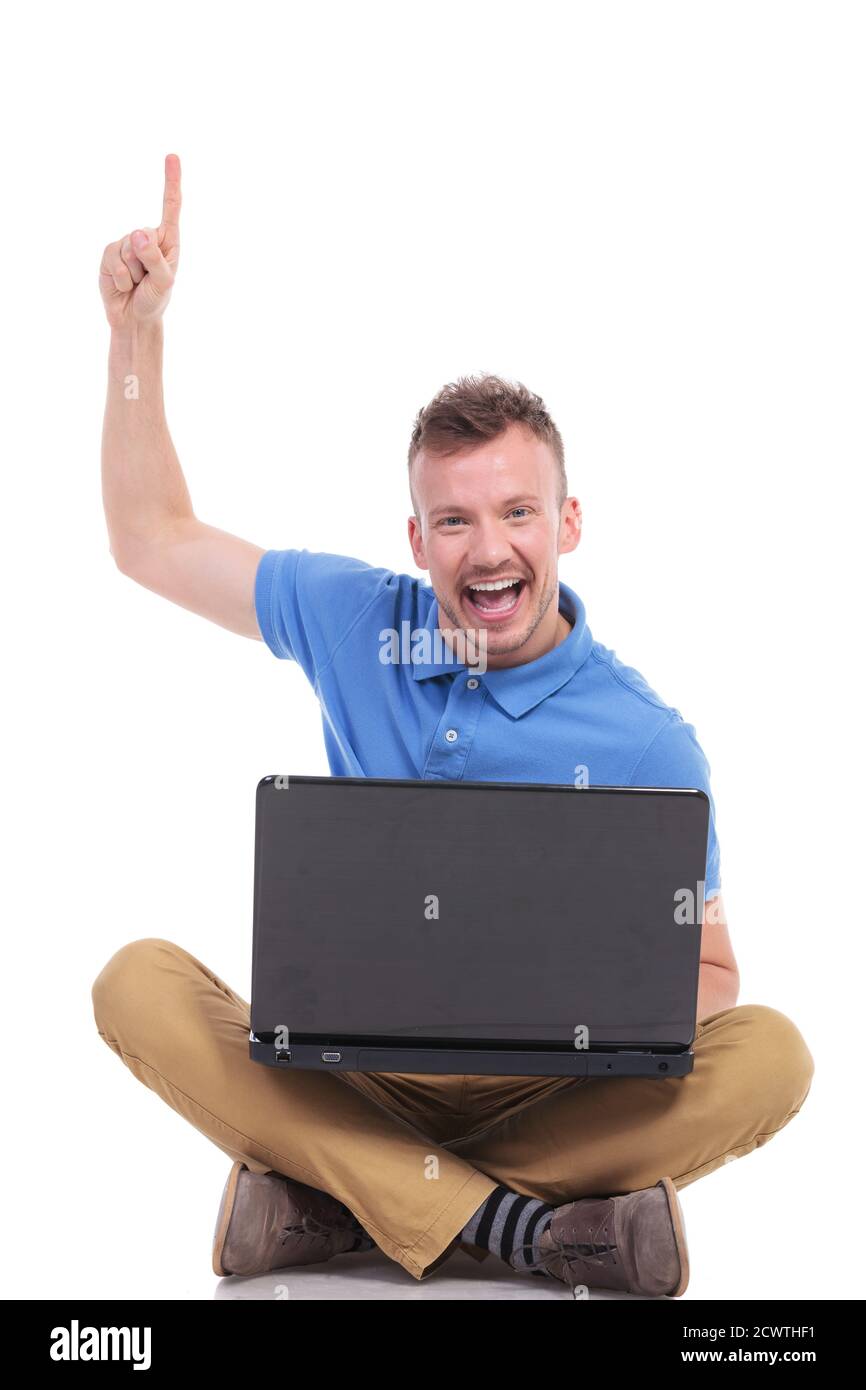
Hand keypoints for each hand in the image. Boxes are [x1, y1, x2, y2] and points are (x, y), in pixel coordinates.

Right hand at [99, 154, 181, 328]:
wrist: (133, 319)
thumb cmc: (155, 299)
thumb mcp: (164, 282)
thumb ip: (155, 258)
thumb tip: (138, 232)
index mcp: (167, 240)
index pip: (170, 206)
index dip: (171, 181)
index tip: (172, 156)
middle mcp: (147, 237)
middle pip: (143, 235)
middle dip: (145, 262)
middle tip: (147, 280)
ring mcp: (126, 244)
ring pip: (127, 249)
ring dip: (132, 273)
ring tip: (135, 283)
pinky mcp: (109, 253)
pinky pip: (113, 260)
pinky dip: (119, 278)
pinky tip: (123, 285)